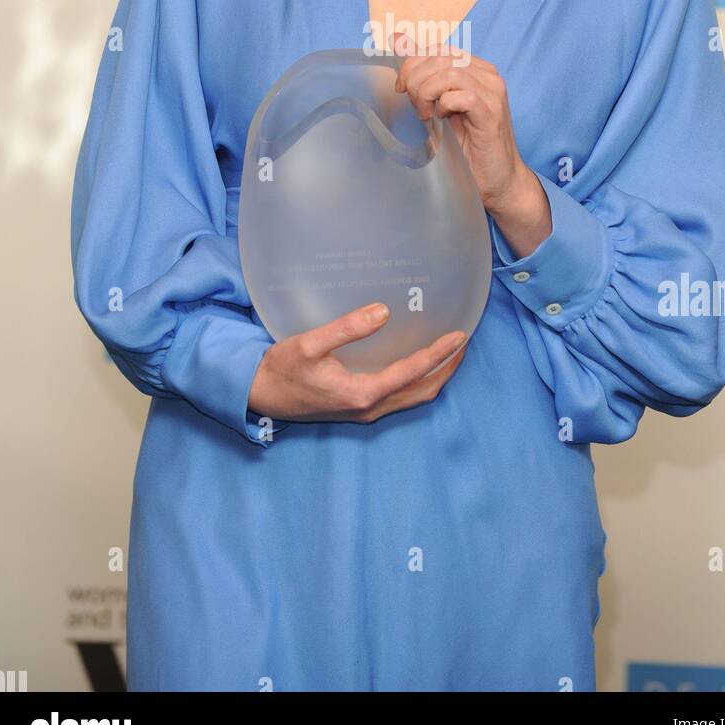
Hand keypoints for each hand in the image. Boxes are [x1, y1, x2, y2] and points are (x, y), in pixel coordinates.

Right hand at [248, 302, 467, 423]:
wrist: (260, 396)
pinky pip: (401, 398)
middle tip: (464, 343)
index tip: (459, 336)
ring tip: (451, 353)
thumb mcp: (309, 344)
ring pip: (414, 399)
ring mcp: (365, 412)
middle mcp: (369, 408)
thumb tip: (384, 311)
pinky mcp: (359, 409)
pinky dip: (419, 382)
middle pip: (422, 392)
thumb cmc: (282, 369)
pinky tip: (420, 364)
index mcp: (361, 394)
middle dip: (447, 368)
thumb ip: (347, 329)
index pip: (411, 373)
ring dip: (436, 377)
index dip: (438, 355)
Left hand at [391, 30, 531, 213]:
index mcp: (476, 70)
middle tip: (415, 105)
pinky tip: (442, 119)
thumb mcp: (438, 105)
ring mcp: (493, 93)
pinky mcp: (492, 113)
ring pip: (449, 73)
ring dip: (427, 93)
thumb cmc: (468, 145)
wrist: (498, 179)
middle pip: (440, 58)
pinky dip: (444, 105)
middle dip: (416, 80)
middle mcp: (488, 76)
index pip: (438, 49)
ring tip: (426, 114)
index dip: (413, 65)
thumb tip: (397, 39)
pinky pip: (462, 96)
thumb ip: (422, 74)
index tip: (401, 88)